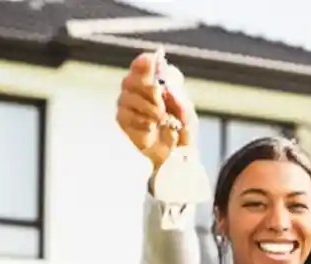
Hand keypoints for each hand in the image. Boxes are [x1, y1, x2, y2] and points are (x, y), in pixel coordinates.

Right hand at [115, 51, 196, 170]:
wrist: (175, 155)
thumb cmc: (181, 129)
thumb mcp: (188, 115)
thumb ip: (180, 101)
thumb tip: (169, 89)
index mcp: (156, 80)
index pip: (144, 64)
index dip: (145, 62)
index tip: (151, 63)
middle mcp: (138, 88)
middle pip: (132, 78)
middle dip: (148, 89)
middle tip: (162, 102)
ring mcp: (127, 102)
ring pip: (128, 96)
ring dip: (148, 108)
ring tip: (162, 119)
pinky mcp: (122, 119)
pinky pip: (125, 114)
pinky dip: (141, 121)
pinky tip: (150, 127)